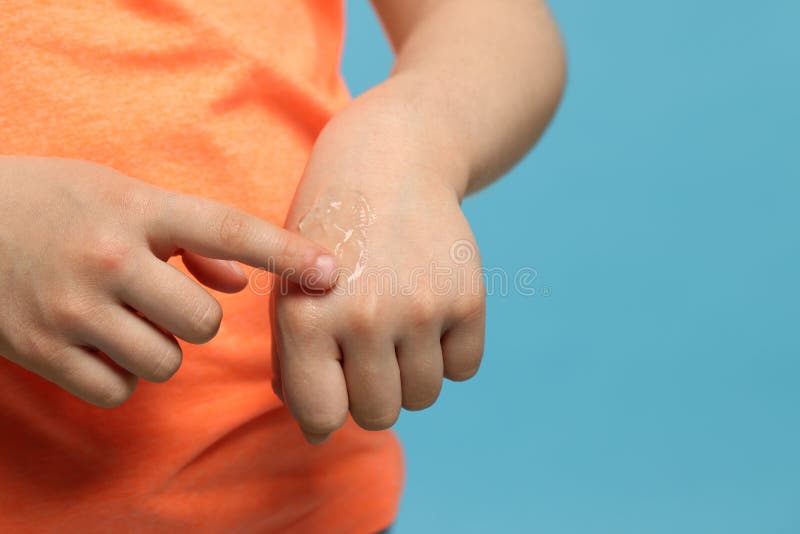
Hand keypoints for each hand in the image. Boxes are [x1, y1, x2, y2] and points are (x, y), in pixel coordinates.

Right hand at [0, 156, 337, 406]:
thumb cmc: (53, 201)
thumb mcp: (122, 195)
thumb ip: (189, 237)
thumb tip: (244, 282)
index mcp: (134, 209)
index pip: (227, 229)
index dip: (286, 251)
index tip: (331, 269)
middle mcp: (107, 258)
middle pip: (203, 322)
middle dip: (195, 319)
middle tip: (163, 300)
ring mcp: (70, 309)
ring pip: (165, 362)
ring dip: (159, 349)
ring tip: (125, 320)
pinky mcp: (39, 350)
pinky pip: (117, 390)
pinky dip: (119, 376)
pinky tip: (97, 346)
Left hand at [272, 94, 485, 442]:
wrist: (390, 162)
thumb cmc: (329, 235)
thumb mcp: (291, 287)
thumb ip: (295, 361)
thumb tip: (319, 431)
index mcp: (307, 317)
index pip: (323, 417)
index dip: (328, 411)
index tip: (334, 387)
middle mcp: (365, 316)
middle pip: (379, 414)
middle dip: (372, 394)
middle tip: (368, 350)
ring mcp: (421, 307)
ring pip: (424, 397)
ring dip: (411, 374)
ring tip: (398, 325)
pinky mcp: (467, 298)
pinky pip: (463, 368)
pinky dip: (449, 352)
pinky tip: (430, 310)